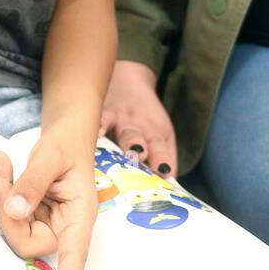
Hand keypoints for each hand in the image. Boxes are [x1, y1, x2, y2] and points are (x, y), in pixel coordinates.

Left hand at [0, 124, 97, 269]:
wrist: (67, 130)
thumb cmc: (68, 143)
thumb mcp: (51, 157)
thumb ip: (32, 183)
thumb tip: (13, 210)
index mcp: (80, 217)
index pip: (74, 259)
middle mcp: (63, 225)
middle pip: (28, 242)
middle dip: (7, 212)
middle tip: (1, 176)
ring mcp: (46, 221)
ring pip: (14, 227)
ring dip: (1, 196)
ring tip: (2, 163)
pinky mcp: (32, 214)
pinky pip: (9, 213)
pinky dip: (2, 189)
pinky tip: (3, 164)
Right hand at [101, 59, 176, 176]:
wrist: (129, 79)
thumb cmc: (146, 118)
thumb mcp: (162, 134)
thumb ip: (165, 160)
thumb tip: (170, 190)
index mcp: (156, 135)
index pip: (160, 149)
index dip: (162, 160)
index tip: (164, 172)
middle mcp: (140, 128)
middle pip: (143, 140)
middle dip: (143, 150)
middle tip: (143, 160)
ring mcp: (122, 120)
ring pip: (125, 131)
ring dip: (128, 141)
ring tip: (130, 150)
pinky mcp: (105, 112)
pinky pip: (103, 118)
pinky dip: (100, 124)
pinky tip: (98, 132)